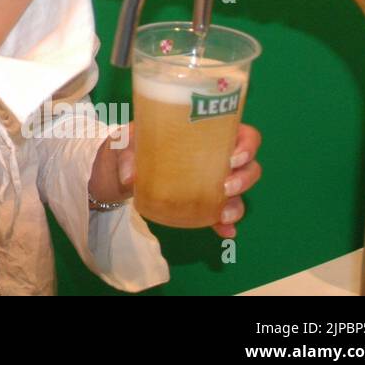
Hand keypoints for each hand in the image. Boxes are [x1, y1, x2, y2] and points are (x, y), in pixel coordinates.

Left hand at [90, 122, 262, 237]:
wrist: (117, 169)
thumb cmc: (129, 144)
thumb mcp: (125, 141)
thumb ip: (127, 151)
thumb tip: (131, 176)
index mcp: (204, 132)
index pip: (241, 132)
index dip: (248, 144)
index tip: (234, 156)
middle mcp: (215, 156)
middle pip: (248, 164)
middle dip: (245, 177)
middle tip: (226, 185)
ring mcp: (212, 180)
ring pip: (239, 191)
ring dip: (237, 203)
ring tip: (222, 214)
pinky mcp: (204, 203)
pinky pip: (222, 214)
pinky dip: (226, 224)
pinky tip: (225, 232)